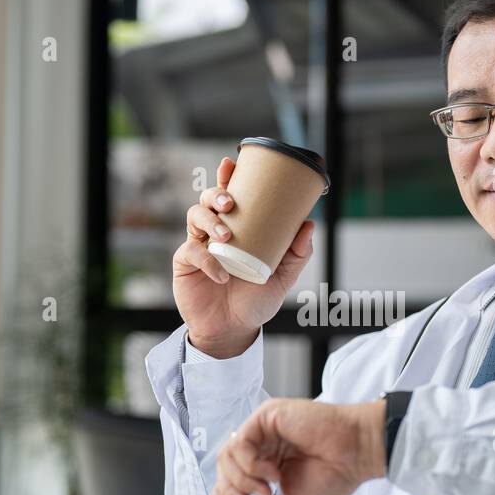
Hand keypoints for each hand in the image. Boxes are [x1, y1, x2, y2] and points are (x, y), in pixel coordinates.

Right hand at [173, 156, 315, 357]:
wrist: (234, 331)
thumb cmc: (256, 301)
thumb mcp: (282, 277)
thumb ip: (297, 254)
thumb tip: (309, 224)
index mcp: (237, 228)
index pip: (229, 195)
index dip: (227, 176)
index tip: (231, 163)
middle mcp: (214, 232)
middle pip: (207, 199)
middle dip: (216, 193)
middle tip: (230, 203)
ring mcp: (198, 246)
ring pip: (194, 216)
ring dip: (210, 220)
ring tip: (226, 235)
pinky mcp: (185, 264)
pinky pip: (192, 252)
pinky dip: (208, 261)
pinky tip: (222, 274)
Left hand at [210, 398, 386, 494]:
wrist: (356, 455)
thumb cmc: (335, 476)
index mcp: (268, 463)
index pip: (232, 477)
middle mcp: (263, 444)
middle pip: (225, 467)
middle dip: (230, 492)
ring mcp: (264, 429)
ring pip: (228, 456)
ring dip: (242, 481)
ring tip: (265, 492)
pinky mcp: (267, 416)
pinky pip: (241, 442)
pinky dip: (250, 464)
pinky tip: (272, 473)